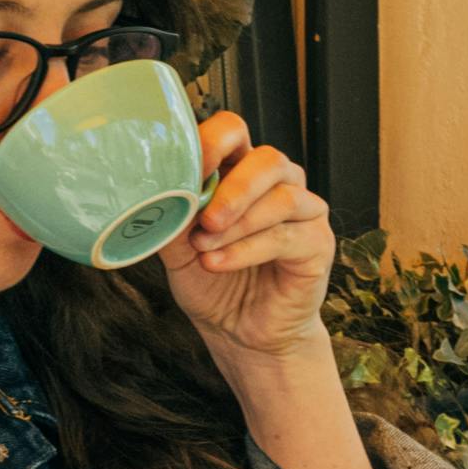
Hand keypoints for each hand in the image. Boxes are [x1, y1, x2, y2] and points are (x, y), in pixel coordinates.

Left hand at [160, 113, 335, 365]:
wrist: (241, 334)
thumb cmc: (214, 284)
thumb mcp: (177, 250)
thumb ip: (171, 218)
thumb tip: (150, 195)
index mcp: (240, 172)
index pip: (233, 133)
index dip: (212, 143)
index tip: (184, 170)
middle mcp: (276, 184)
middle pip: (267, 159)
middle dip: (233, 187)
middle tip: (205, 219)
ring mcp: (303, 212)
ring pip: (282, 196)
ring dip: (238, 223)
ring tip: (205, 248)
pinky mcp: (317, 243)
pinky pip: (287, 235)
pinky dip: (247, 249)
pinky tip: (219, 263)